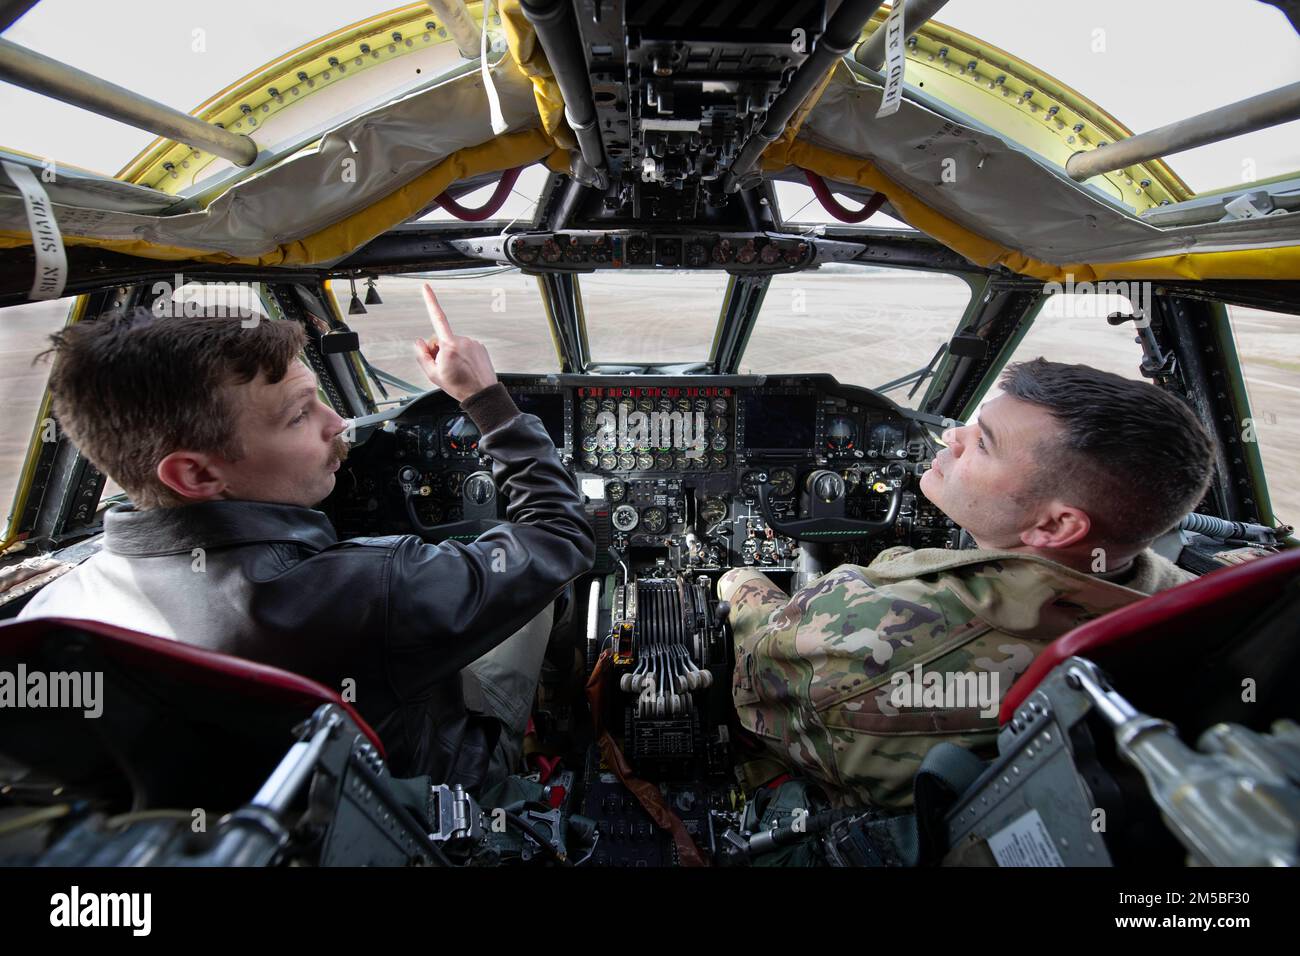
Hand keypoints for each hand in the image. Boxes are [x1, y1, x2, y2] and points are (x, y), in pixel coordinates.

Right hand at [411, 284, 498, 401]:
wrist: (482, 393)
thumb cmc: (458, 386)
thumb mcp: (432, 374)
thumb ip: (422, 355)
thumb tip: (419, 341)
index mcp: (449, 345)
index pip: (437, 318)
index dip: (430, 301)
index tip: (426, 287)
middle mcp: (463, 340)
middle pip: (441, 339)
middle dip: (439, 350)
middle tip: (444, 368)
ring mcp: (473, 342)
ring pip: (454, 344)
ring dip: (452, 353)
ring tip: (458, 370)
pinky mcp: (480, 346)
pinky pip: (465, 347)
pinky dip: (462, 355)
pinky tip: (466, 367)